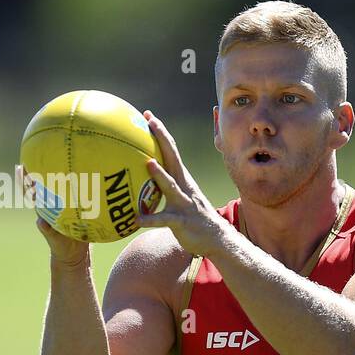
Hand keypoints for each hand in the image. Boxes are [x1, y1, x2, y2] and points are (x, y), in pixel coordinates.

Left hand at [27, 164, 90, 267]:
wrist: (74, 254)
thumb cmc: (61, 247)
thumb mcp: (55, 240)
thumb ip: (48, 231)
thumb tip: (40, 223)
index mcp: (43, 209)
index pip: (31, 191)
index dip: (24, 180)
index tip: (20, 167)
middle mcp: (51, 204)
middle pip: (42, 184)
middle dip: (37, 169)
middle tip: (34, 153)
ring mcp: (62, 205)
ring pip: (57, 186)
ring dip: (55, 173)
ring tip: (56, 157)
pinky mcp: (75, 208)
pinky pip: (75, 193)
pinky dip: (76, 183)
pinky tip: (83, 173)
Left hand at [136, 111, 227, 257]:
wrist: (217, 239)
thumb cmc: (193, 218)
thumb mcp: (180, 197)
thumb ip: (163, 186)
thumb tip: (144, 176)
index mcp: (183, 178)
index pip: (170, 150)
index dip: (160, 132)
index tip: (148, 116)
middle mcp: (184, 186)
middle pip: (172, 158)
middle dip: (161, 138)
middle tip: (149, 121)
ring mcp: (184, 203)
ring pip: (171, 186)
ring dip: (160, 175)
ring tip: (148, 164)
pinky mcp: (182, 222)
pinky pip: (165, 220)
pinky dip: (151, 219)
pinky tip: (137, 219)